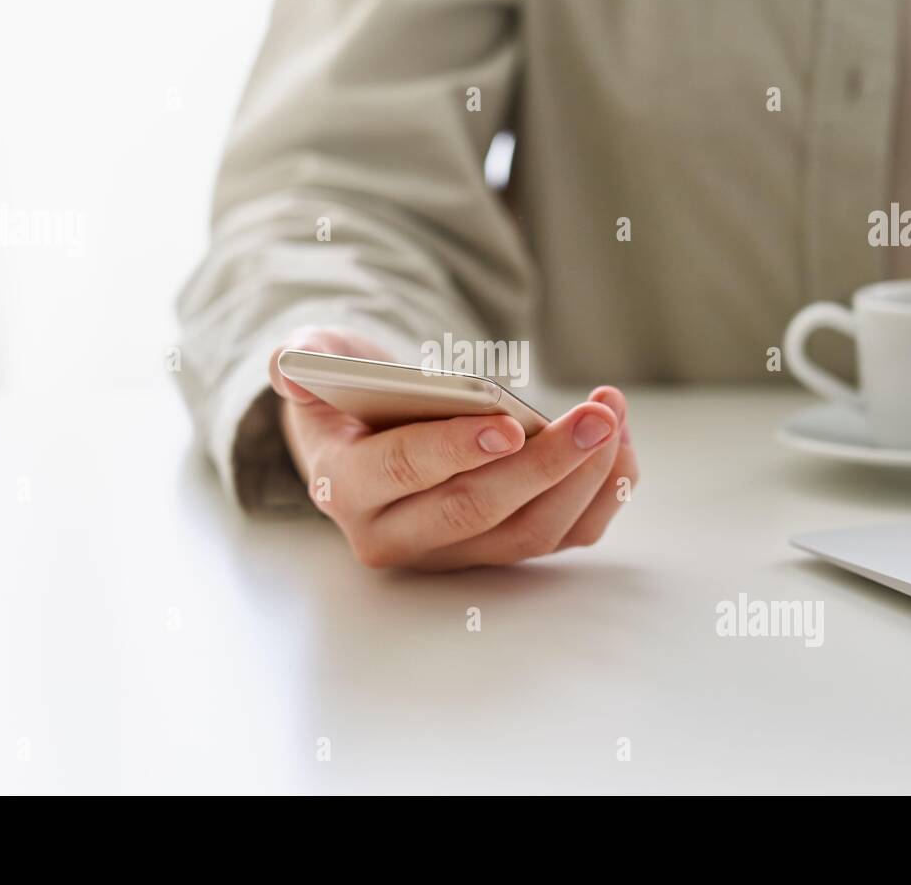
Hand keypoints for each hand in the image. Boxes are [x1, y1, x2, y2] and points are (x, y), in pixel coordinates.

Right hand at [269, 327, 638, 570]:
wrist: (369, 434)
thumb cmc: (347, 393)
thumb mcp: (315, 366)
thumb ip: (302, 361)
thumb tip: (291, 362)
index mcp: (344, 488)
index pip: (401, 474)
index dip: (454, 450)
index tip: (509, 425)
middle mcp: (397, 535)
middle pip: (478, 511)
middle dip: (544, 465)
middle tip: (596, 415)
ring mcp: (453, 550)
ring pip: (529, 531)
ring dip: (583, 478)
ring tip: (612, 415)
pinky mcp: (499, 547)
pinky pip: (562, 535)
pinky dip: (599, 495)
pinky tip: (619, 443)